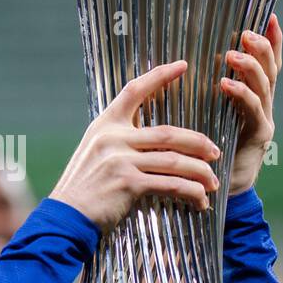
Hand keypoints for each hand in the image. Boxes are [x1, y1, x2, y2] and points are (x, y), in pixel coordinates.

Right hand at [50, 61, 220, 233]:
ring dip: (200, 172)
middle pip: (168, 133)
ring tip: (213, 182)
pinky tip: (200, 200)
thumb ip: (120, 141)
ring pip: (174, 161)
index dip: (159, 76)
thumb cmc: (84, 186)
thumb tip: (152, 140)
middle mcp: (113, 138)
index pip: (134, 91)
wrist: (67, 216)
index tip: (182, 66)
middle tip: (215, 152)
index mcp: (105, 125)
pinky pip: (170, 184)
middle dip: (198, 143)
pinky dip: (191, 193)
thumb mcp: (95, 152)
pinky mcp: (128, 183)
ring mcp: (120, 160)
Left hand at [221, 14, 281, 195]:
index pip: (267, 63)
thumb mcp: (207, 114)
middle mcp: (263, 106)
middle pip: (270, 70)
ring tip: (233, 54)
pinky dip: (241, 95)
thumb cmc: (209, 148)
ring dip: (250, 68)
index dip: (272, 40)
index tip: (270, 15)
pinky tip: (227, 84)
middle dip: (263, 48)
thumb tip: (183, 62)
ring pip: (264, 87)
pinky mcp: (258, 137)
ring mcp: (264, 120)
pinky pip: (252, 111)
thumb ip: (204, 92)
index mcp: (254, 97)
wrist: (220, 189)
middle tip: (248, 32)